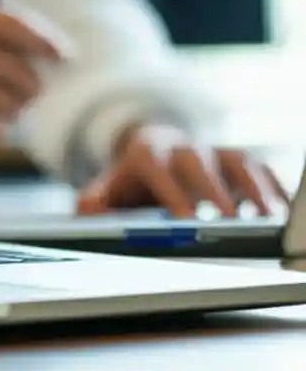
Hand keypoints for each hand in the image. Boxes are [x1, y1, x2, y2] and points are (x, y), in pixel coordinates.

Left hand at [77, 123, 288, 217]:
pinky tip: (281, 213)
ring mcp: (213, 150)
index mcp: (147, 154)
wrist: (151, 152)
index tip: (188, 220)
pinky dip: (272, 188)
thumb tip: (89, 210)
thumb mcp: (105, 190)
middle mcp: (183, 148)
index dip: (173, 194)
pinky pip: (259, 168)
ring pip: (236, 161)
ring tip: (268, 219)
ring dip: (253, 188)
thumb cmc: (130, 182)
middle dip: (214, 191)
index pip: (159, 171)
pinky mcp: (237, 159)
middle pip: (200, 162)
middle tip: (229, 222)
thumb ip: (93, 202)